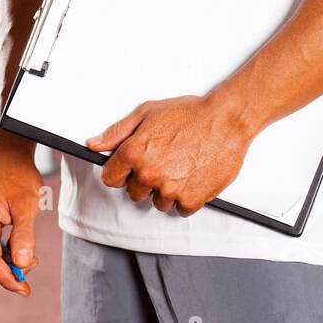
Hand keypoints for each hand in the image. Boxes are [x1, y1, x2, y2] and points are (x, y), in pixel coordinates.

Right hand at [0, 142, 43, 294]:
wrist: (9, 156)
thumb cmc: (19, 177)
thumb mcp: (27, 205)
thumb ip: (24, 236)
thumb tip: (22, 265)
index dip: (8, 280)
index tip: (25, 290)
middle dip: (8, 273)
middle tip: (32, 266)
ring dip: (5, 265)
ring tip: (29, 256)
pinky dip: (2, 255)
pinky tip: (19, 248)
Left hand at [86, 94, 251, 216]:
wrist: (226, 119)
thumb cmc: (191, 113)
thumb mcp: (147, 112)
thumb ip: (118, 131)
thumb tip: (95, 144)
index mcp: (135, 152)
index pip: (110, 177)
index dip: (119, 171)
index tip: (128, 168)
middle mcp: (149, 173)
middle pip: (133, 192)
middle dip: (143, 180)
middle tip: (162, 162)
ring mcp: (170, 189)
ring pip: (157, 203)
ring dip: (165, 190)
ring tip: (180, 167)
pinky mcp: (192, 199)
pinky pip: (180, 210)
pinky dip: (185, 198)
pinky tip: (191, 178)